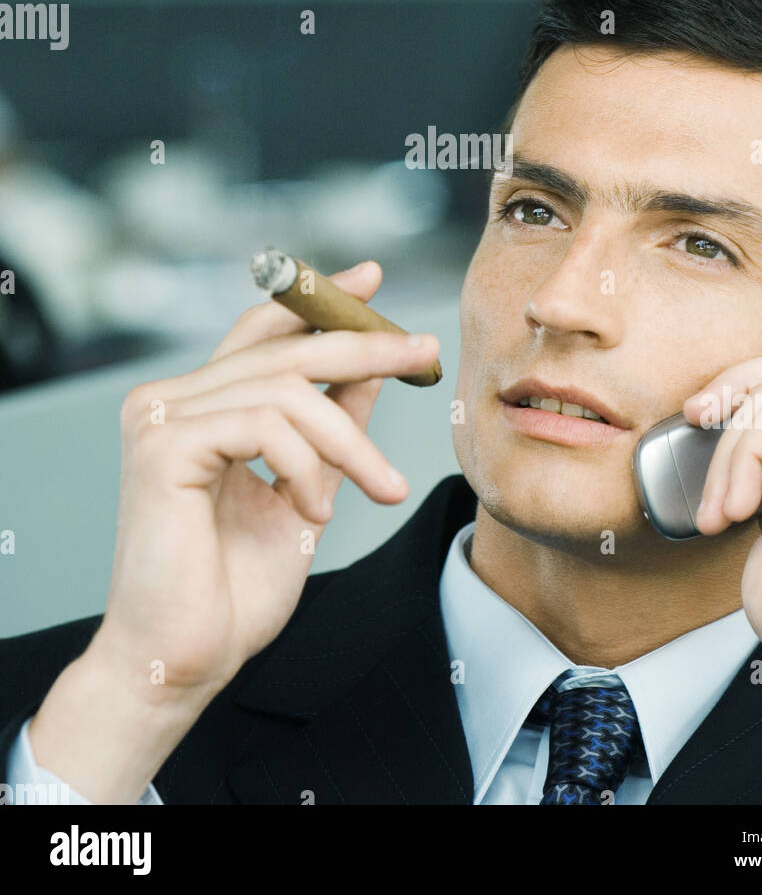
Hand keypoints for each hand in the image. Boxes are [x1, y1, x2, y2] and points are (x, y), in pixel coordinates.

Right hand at [28, 260, 439, 802]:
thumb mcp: (306, 488)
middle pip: (286, 349)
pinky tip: (313, 513)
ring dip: (349, 440)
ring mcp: (159, 417)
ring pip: (287, 390)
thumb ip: (331, 425)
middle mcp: (169, 399)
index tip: (373, 281)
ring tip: (377, 490)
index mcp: (197, 406)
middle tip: (423, 354)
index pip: (261, 330)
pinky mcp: (162, 445)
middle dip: (364, 347)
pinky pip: (265, 424)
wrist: (188, 659)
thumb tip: (373, 368)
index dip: (317, 299)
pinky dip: (305, 467)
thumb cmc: (234, 587)